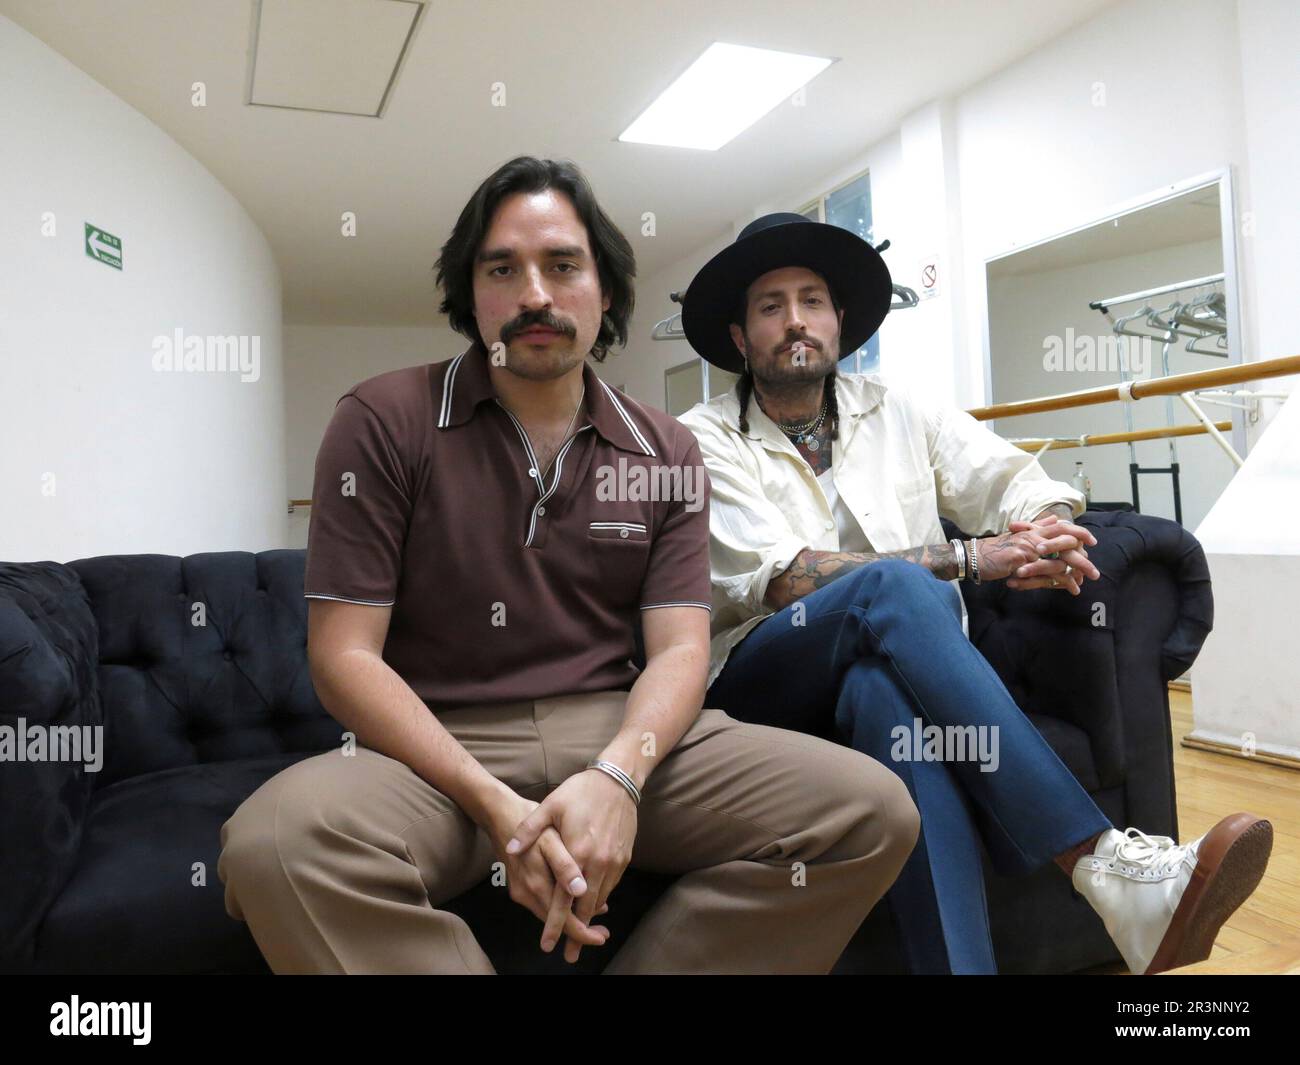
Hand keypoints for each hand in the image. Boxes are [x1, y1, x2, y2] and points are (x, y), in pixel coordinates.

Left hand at [508, 767, 638, 962]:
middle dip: (577, 934)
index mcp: (577, 854)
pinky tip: (594, 903)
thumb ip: (529, 829)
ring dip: (590, 917)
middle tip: (569, 954)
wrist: (617, 780)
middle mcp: (598, 863)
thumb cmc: (580, 791)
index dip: (556, 924)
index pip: (564, 899)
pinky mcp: (624, 858)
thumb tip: (510, 848)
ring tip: (583, 934)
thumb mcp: (550, 806)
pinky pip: (611, 885)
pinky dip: (601, 897)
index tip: (549, 945)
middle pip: (586, 908)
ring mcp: (614, 862)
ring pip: (601, 899)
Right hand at [980, 514, 1099, 593]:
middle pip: (1067, 543)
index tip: (1093, 542)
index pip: (1062, 527)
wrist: (973, 556)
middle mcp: (1034, 537)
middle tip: (1095, 571)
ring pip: (1060, 559)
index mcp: (1033, 531)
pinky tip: (1070, 588)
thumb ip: (1038, 527)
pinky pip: (1047, 572)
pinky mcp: (1022, 562)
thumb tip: (1054, 519)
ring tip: (1087, 582)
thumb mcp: (1017, 535)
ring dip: (1077, 571)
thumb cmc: (994, 550)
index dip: (1079, 533)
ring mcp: (1028, 549)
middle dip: (1083, 558)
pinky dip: (1061, 581)